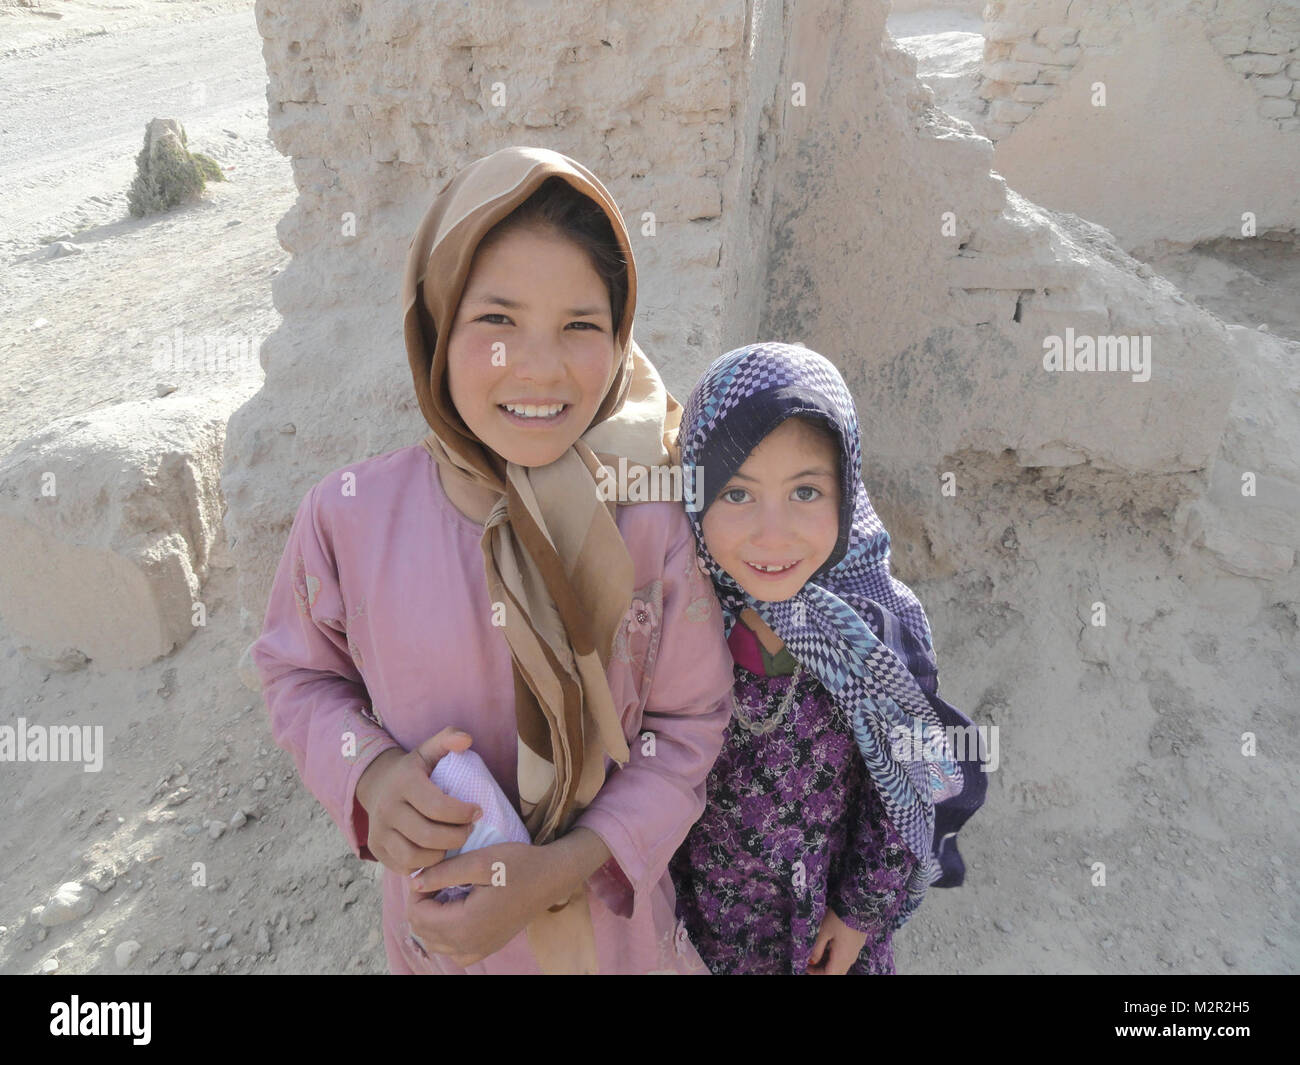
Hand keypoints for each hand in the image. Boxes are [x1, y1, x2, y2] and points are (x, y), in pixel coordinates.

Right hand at [354, 726, 482, 875]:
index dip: (463, 813)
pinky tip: (438, 852)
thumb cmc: (414, 769)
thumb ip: (448, 738)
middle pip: (428, 835)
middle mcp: (386, 808)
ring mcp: (379, 830)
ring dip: (442, 854)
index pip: (437, 806)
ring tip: (453, 842)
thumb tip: (466, 740)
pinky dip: (425, 865)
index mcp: (403, 783)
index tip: (478, 811)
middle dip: (457, 836)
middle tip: (469, 830)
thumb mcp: (429, 750)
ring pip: (415, 856)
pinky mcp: (377, 848)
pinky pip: (404, 866)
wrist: (378, 784)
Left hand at [405, 841, 560, 967]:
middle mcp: (469, 945)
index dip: (417, 892)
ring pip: (435, 942)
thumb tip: (414, 883)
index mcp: (465, 925)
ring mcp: (479, 950)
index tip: (431, 872)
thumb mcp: (480, 860)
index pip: (418, 915)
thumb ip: (444, 872)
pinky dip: (446, 934)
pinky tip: (457, 913)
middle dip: (422, 904)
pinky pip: (453, 951)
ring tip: (446, 892)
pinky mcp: (487, 948)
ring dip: (432, 918)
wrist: (551, 878)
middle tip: (438, 879)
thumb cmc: (518, 865)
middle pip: (422, 931)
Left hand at [807, 908, 868, 974]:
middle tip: (810, 961)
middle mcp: (850, 959)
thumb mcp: (823, 932)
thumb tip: (811, 961)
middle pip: (835, 973)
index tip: (806, 965)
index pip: (828, 975)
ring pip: (840, 966)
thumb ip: (817, 949)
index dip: (816, 973)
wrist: (860, 905)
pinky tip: (828, 946)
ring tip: (817, 951)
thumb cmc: (839, 917)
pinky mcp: (857, 945)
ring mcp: (855, 952)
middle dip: (822, 970)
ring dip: (828, 963)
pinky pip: (845, 958)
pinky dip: (835, 957)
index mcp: (841, 958)